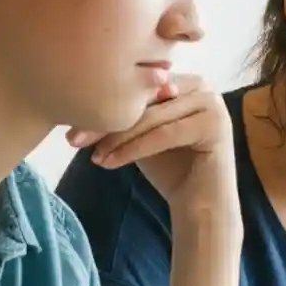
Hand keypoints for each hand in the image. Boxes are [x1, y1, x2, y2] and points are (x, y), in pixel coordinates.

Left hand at [67, 74, 236, 217]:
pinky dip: (134, 149)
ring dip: (117, 137)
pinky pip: (165, 134)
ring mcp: (212, 103)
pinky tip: (109, 163)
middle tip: (73, 139)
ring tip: (93, 156)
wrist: (202, 205)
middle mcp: (202, 85)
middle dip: (106, 120)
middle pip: (145, 99)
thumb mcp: (142, 134)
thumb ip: (125, 113)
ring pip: (153, 117)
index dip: (103, 104)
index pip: (137, 87)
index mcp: (184, 80)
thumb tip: (78, 99)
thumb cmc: (171, 169)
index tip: (71, 125)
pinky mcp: (215, 125)